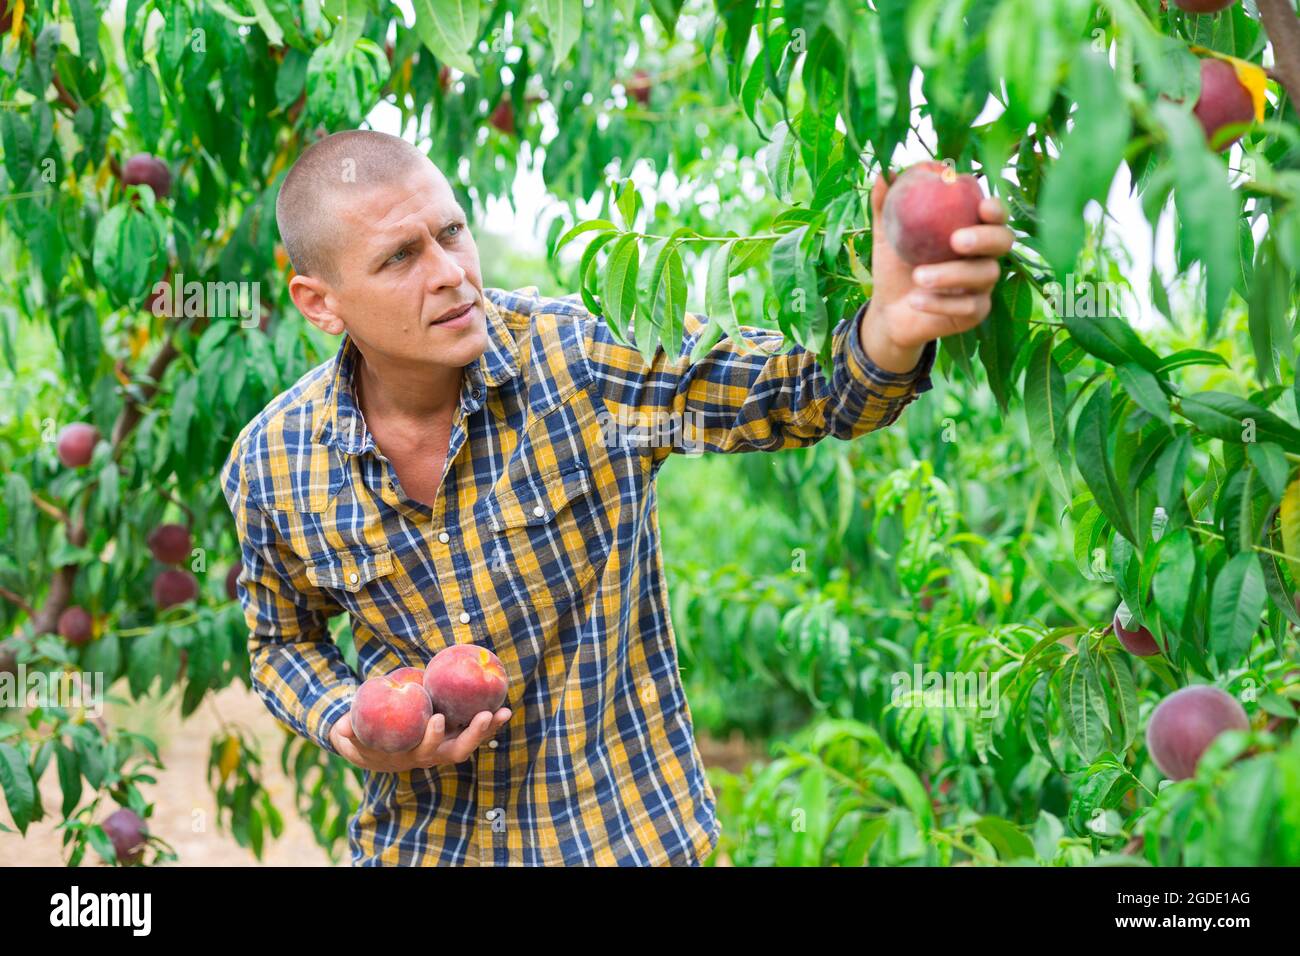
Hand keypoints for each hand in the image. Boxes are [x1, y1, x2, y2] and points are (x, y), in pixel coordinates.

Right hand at [327, 707, 512, 772]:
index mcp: (408, 755)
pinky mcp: (451, 736)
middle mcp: (430, 755)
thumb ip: (346, 732)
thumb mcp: (348, 734)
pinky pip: (473, 731)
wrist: (372, 746)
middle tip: (485, 715)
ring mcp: (443, 748)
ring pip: (470, 743)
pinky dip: (488, 722)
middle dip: (473, 735)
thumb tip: (344, 727)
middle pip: (457, 751)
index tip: (437, 719)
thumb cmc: (359, 735)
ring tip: (504, 711)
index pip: (424, 751)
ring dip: (488, 729)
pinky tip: (502, 705)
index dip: (431, 738)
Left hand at [859, 172, 1014, 371]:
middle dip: (985, 238)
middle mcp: (984, 254)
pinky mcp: (976, 311)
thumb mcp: (886, 234)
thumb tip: (884, 172)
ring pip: (985, 275)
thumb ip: (887, 204)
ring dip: (952, 274)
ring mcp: (983, 284)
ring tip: (919, 276)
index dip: (995, 209)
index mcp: (970, 227)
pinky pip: (968, 307)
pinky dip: (940, 303)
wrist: (888, 310)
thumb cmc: (895, 265)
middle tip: (956, 240)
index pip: (994, 214)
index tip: (981, 207)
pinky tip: (916, 300)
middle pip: (1004, 241)